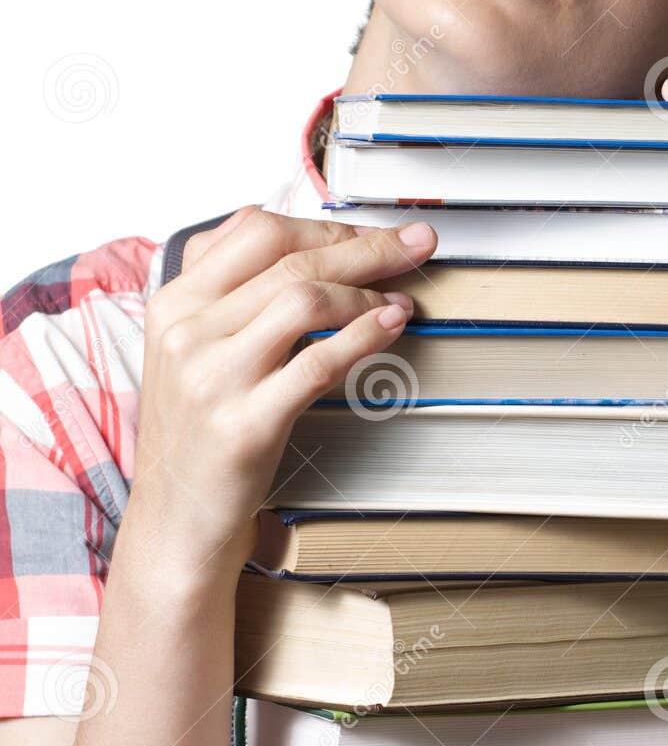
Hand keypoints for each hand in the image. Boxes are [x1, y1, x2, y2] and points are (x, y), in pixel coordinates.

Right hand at [126, 207, 436, 578]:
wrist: (176, 520)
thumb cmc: (200, 431)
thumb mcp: (195, 349)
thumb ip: (235, 293)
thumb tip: (317, 243)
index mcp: (175, 302)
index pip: (257, 230)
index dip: (326, 225)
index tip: (372, 232)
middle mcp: (187, 332)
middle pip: (291, 260)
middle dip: (366, 246)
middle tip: (415, 243)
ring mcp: (213, 378)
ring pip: (305, 300)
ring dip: (367, 293)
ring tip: (400, 301)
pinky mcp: (244, 424)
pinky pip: (318, 362)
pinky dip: (364, 336)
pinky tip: (390, 328)